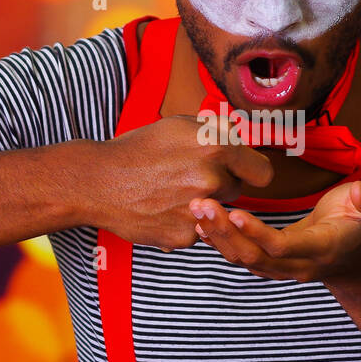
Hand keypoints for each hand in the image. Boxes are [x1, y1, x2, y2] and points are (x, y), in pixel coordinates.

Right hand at [87, 116, 273, 249]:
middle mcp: (212, 180)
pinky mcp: (184, 236)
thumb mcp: (178, 125)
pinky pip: (197, 231)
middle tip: (187, 176)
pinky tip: (161, 210)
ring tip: (171, 192)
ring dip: (204, 205)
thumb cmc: (137, 149)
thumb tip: (241, 135)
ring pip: (218, 213)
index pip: (262, 172)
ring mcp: (199, 211)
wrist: (98, 182)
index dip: (251, 172)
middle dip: (221, 185)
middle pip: (237, 191)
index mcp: (216, 147)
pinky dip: (183, 223)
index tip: (242, 172)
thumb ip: (217, 130)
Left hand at [188, 180, 360, 282]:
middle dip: (225, 232)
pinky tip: (201, 223)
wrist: (352, 253)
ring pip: (242, 259)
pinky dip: (219, 241)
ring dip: (217, 236)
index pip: (282, 247)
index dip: (257, 232)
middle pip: (254, 256)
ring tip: (196, 209)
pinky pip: (239, 257)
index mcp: (320, 248)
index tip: (234, 212)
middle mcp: (297, 265)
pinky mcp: (268, 264)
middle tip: (202, 205)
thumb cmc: (358, 220)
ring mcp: (280, 269)